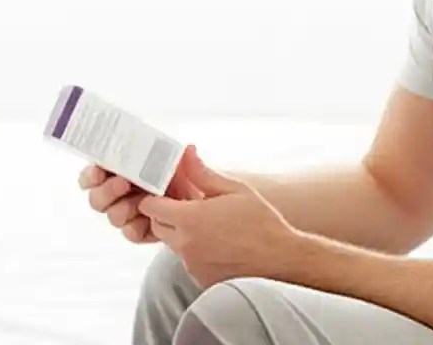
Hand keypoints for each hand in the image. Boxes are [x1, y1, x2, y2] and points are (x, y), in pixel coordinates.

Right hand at [78, 158, 204, 243]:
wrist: (201, 211)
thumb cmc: (190, 183)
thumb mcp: (191, 170)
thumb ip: (187, 161)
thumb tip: (189, 149)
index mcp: (124, 169)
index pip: (95, 172)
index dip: (91, 173)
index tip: (99, 170)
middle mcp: (121, 193)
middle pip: (96, 198)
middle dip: (107, 191)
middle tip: (124, 183)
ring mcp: (129, 214)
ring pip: (112, 216)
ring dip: (123, 208)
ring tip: (141, 203)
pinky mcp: (140, 231)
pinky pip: (130, 233)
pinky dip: (137, 227)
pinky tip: (149, 220)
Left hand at [138, 145, 299, 288]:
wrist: (282, 262)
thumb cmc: (262, 223)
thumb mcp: (235, 190)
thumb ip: (203, 174)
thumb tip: (186, 154)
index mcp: (191, 219)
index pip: (150, 206)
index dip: (156, 196)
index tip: (169, 190)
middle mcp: (185, 244)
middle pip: (157, 225)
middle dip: (167, 213)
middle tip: (188, 203)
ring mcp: (191, 264)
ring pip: (172, 243)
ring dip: (181, 231)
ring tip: (209, 222)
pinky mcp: (200, 278)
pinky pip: (187, 259)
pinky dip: (195, 249)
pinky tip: (217, 241)